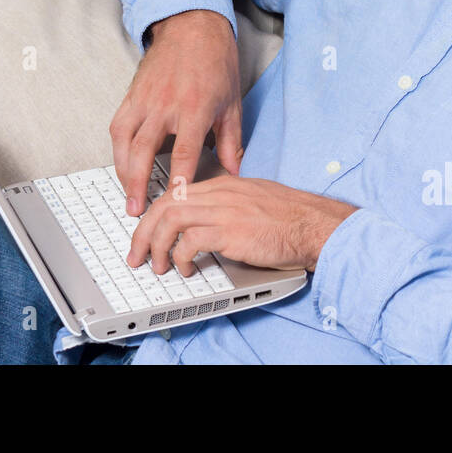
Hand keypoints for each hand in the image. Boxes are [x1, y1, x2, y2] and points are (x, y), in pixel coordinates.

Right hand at [109, 9, 242, 216]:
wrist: (192, 24)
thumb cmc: (216, 61)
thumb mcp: (232, 103)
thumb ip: (232, 141)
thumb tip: (234, 172)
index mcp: (194, 108)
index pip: (184, 152)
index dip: (178, 181)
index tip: (174, 203)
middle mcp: (165, 105)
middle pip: (144, 151)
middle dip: (138, 184)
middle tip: (136, 210)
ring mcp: (144, 99)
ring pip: (125, 141)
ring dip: (123, 171)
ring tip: (128, 195)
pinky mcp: (132, 94)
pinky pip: (118, 126)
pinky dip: (117, 148)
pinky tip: (122, 164)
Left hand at [125, 175, 358, 273]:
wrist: (313, 224)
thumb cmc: (290, 217)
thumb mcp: (252, 200)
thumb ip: (227, 205)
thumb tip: (204, 224)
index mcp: (223, 184)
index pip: (174, 194)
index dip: (153, 216)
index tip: (145, 235)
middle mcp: (219, 192)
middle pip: (164, 205)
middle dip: (143, 232)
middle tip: (137, 255)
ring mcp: (224, 210)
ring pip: (170, 219)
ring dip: (157, 246)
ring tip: (158, 266)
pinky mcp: (231, 231)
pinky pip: (190, 240)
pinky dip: (181, 256)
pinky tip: (186, 268)